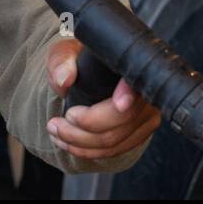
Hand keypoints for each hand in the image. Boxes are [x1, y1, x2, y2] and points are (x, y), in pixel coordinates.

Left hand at [45, 38, 160, 160]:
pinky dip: (89, 151)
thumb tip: (65, 78)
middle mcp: (146, 93)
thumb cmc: (79, 60)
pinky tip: (70, 144)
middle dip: (84, 128)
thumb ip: (61, 61)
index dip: (129, 94)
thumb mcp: (65, 53)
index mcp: (132, 67)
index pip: (136, 83)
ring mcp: (147, 116)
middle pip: (122, 120)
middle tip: (55, 124)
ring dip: (81, 143)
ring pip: (115, 141)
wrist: (90, 70)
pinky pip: (115, 150)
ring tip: (56, 133)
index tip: (118, 103)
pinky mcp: (139, 133)